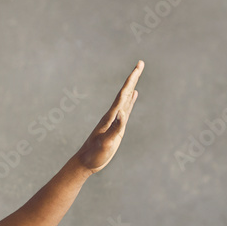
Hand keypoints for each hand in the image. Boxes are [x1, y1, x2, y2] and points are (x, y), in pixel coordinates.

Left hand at [73, 60, 143, 175]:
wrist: (85, 162)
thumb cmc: (94, 154)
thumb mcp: (106, 142)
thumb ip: (114, 128)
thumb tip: (123, 113)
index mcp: (111, 116)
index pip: (123, 94)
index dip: (131, 80)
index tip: (139, 66)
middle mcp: (113, 115)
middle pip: (125, 92)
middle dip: (133, 78)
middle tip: (141, 63)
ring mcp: (114, 120)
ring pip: (126, 99)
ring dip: (132, 86)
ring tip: (137, 75)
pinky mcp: (116, 127)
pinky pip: (126, 109)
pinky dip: (130, 101)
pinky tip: (133, 95)